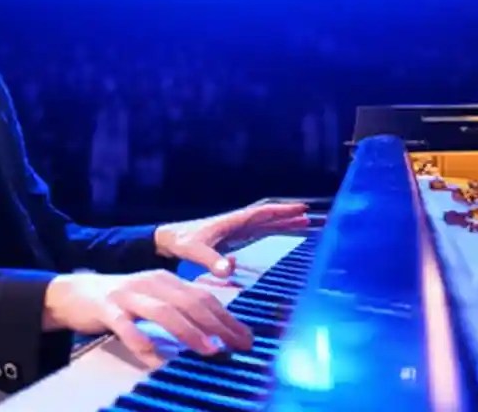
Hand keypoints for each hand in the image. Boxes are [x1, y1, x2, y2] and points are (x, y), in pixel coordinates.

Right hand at [42, 270, 253, 368]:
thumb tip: (215, 331)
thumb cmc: (121, 300)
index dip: (227, 317)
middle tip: (237, 345)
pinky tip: (156, 357)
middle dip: (217, 324)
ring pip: (163, 311)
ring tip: (208, 349)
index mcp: (166, 280)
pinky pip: (126, 326)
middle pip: (189, 302)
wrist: (73, 293)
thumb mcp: (153, 298)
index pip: (203, 296)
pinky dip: (142, 341)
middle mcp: (150, 282)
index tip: (246, 337)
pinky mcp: (106, 308)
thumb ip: (179, 309)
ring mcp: (128, 294)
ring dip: (189, 331)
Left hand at [154, 201, 310, 277]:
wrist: (168, 240)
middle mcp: (236, 223)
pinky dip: (272, 229)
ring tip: (304, 221)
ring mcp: (236, 229)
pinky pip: (258, 231)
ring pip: (265, 223)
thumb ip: (211, 260)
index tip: (300, 208)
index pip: (261, 213)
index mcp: (231, 222)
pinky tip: (281, 231)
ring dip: (283, 222)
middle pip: (267, 216)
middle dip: (287, 215)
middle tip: (309, 214)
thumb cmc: (181, 242)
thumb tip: (228, 270)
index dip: (281, 211)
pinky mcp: (233, 237)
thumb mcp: (194, 252)